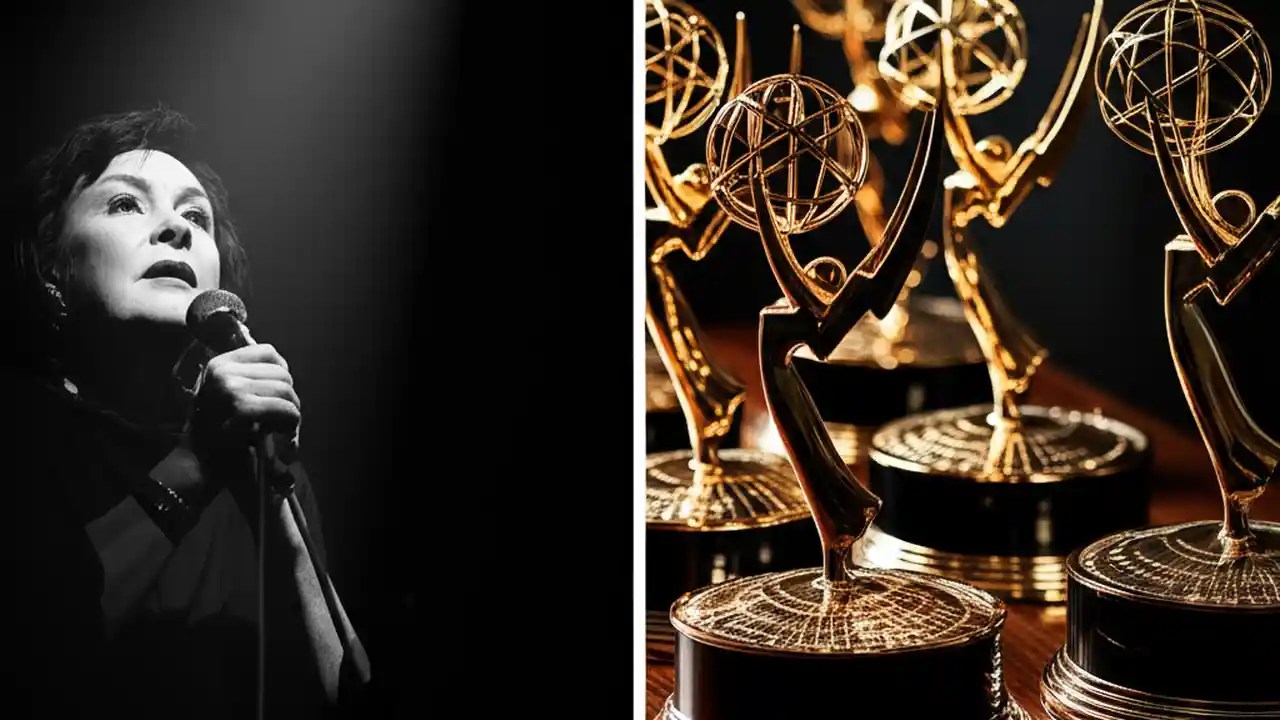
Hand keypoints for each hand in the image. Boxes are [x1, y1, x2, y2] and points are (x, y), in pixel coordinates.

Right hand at [190, 343, 300, 463]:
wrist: (201, 468)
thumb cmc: (220, 436)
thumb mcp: (230, 398)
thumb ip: (252, 379)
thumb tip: (284, 368)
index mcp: (219, 365)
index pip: (268, 352)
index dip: (281, 374)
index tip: (278, 395)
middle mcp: (222, 372)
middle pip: (281, 373)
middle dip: (289, 398)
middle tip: (282, 421)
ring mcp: (231, 388)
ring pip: (286, 390)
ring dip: (292, 413)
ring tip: (282, 430)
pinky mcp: (241, 408)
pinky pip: (284, 409)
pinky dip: (290, 423)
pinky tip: (283, 436)